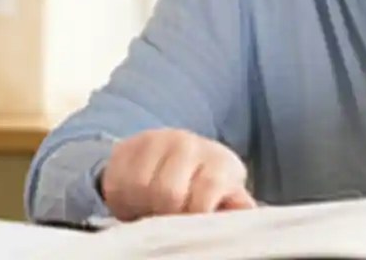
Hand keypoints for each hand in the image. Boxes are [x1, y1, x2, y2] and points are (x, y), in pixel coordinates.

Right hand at [100, 129, 255, 220]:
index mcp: (218, 161)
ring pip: (138, 186)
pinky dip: (120, 201)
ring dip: (139, 207)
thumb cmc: (206, 186)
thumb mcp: (227, 196)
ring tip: (149, 210)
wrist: (180, 156)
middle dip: (164, 213)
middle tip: (165, 219)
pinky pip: (115, 182)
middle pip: (167, 192)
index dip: (195, 214)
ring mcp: (156, 140)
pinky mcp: (127, 145)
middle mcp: (189, 144)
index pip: (205, 192)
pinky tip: (133, 202)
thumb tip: (250, 220)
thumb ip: (235, 208)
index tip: (189, 224)